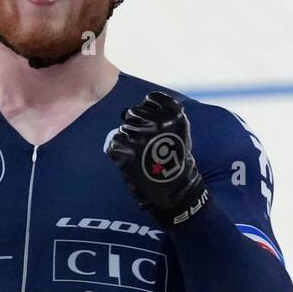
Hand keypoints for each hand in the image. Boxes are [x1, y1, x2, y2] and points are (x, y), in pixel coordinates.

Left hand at [106, 91, 207, 226]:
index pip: (150, 100)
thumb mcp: (179, 132)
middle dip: (135, 126)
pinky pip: (113, 142)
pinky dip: (117, 151)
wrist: (175, 191)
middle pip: (133, 113)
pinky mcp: (127, 150)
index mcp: (173, 114)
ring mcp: (141, 135)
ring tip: (139, 155)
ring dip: (126, 140)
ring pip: (123, 128)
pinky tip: (129, 161)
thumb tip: (136, 108)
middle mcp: (157, 122)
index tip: (150, 123)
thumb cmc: (176, 162)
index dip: (146, 110)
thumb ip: (163, 117)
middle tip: (144, 145)